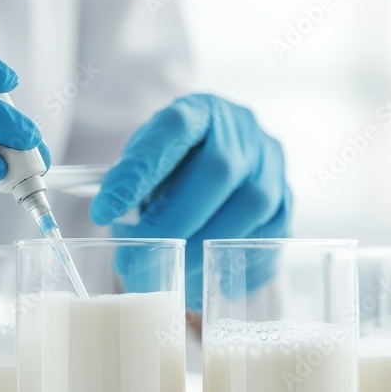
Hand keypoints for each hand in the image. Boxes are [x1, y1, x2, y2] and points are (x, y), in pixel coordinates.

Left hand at [90, 94, 289, 310]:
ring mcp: (272, 166)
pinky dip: (232, 264)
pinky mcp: (286, 202)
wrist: (222, 161)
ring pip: (249, 208)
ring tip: (166, 278)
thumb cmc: (174, 165)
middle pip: (218, 172)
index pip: (174, 129)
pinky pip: (268, 237)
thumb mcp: (147, 160)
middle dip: (172, 224)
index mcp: (202, 110)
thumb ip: (132, 182)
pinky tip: (203, 280)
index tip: (104, 212)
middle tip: (132, 261)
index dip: (140, 171)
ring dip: (202, 251)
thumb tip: (116, 221)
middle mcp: (244, 132)